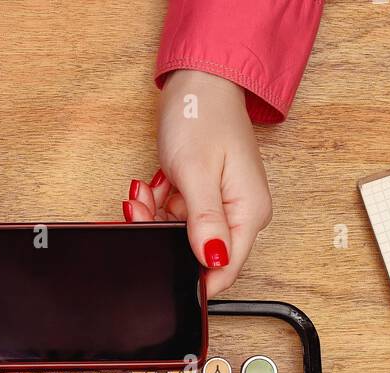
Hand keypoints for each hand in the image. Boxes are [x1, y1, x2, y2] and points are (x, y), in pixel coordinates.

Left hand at [124, 70, 271, 296]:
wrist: (198, 78)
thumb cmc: (202, 115)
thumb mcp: (197, 173)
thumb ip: (205, 222)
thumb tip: (214, 260)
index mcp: (249, 211)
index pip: (227, 267)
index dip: (195, 277)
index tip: (165, 273)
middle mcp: (240, 212)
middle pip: (198, 251)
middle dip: (164, 237)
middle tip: (141, 212)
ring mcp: (221, 204)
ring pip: (180, 235)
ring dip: (155, 217)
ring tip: (144, 193)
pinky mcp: (204, 196)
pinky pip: (175, 217)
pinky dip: (157, 205)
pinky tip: (151, 187)